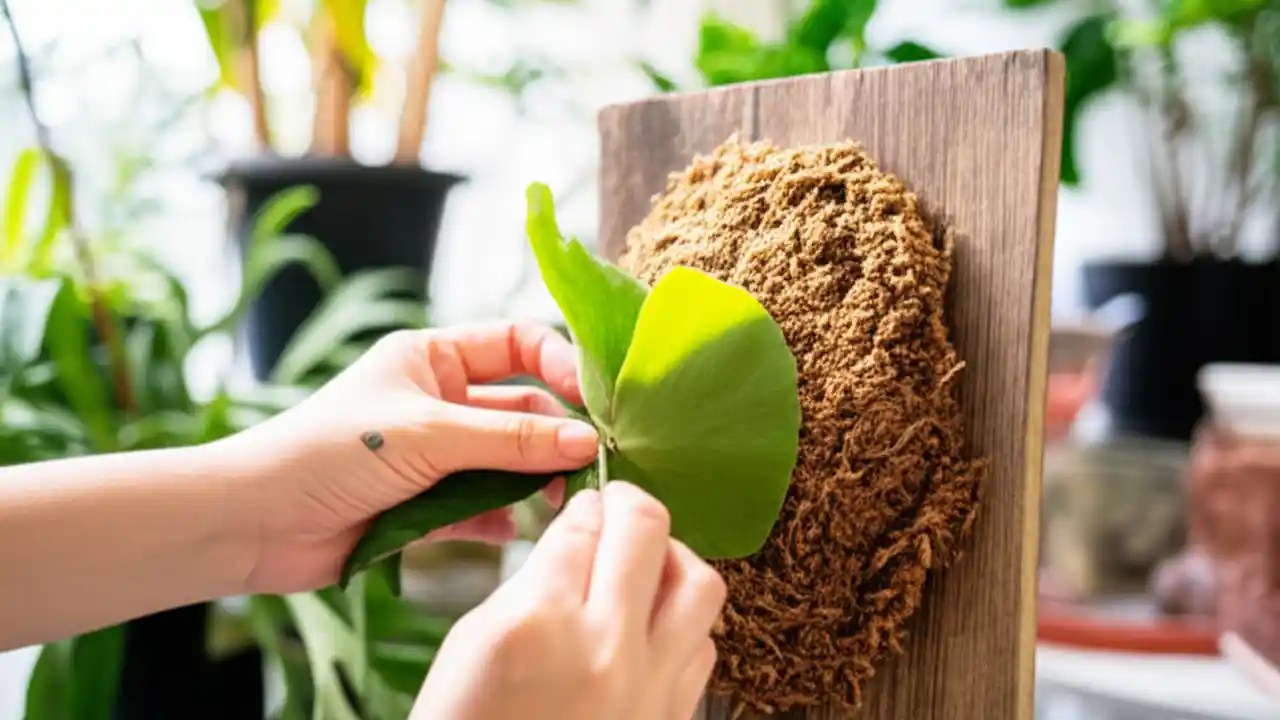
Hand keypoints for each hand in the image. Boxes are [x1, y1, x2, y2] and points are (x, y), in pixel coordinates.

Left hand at [223, 322, 599, 593]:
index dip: (557, 364)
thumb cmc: (328, 452)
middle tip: (587, 464)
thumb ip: (511, 439)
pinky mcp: (426, 505)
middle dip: (553, 434)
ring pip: (506, 461)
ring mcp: (434, 455)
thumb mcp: (429, 435)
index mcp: (430, 358)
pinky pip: (482, 507)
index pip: (514, 344)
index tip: (591, 399)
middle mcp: (437, 400)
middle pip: (519, 408)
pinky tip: (511, 529)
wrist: (254, 521)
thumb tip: (586, 441)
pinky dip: (501, 518)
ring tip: (558, 502)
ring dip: (533, 479)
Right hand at [412, 482, 725, 719]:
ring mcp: (648, 689)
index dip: (582, 505)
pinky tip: (651, 628)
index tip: (582, 503)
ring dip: (671, 559)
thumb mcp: (472, 644)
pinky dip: (683, 623)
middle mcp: (603, 648)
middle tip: (616, 505)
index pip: (581, 525)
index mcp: (537, 623)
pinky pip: (703, 645)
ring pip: (699, 582)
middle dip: (629, 503)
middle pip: (647, 529)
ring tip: (643, 564)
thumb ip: (532, 582)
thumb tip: (577, 537)